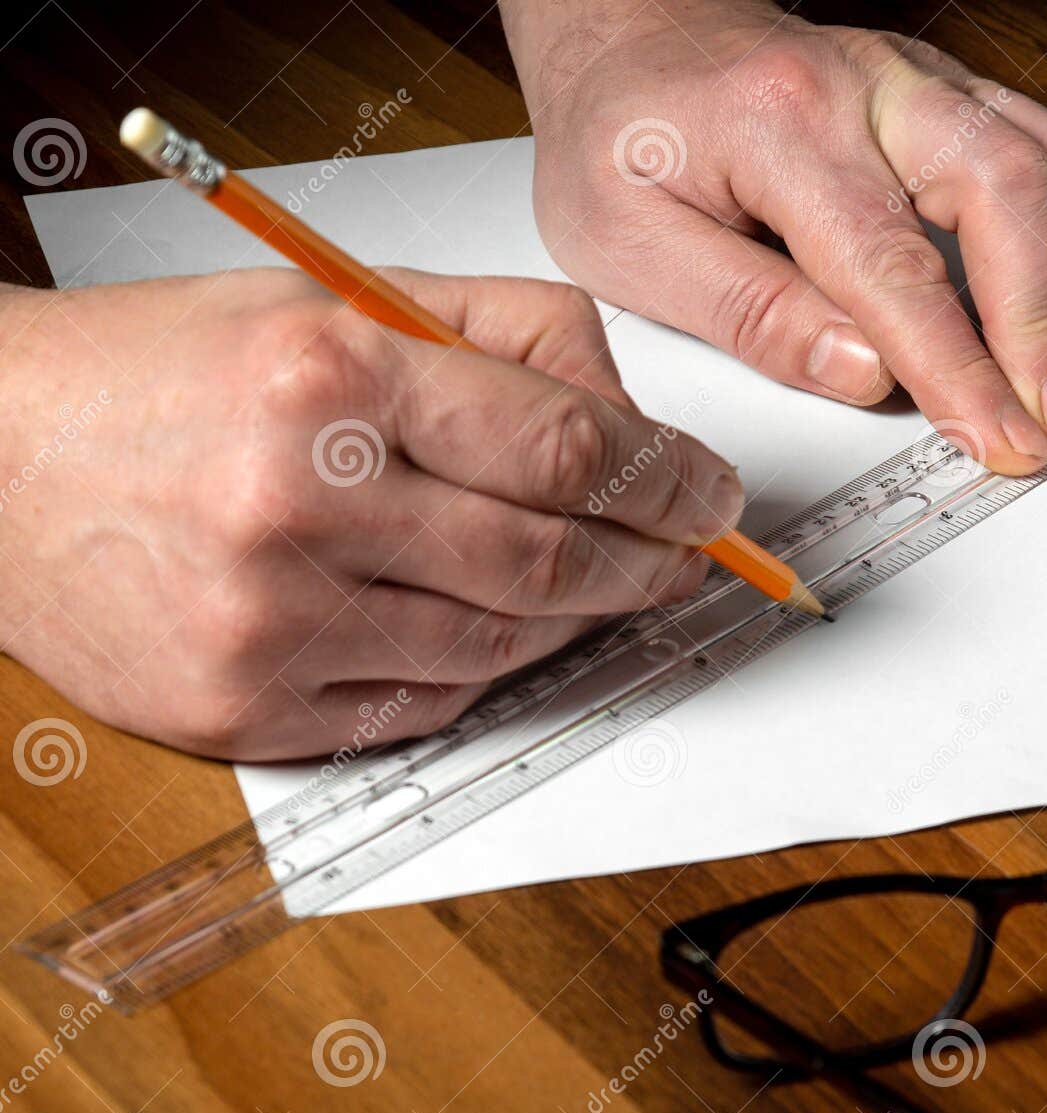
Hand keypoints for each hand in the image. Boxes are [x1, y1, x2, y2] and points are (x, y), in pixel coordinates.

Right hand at [0, 269, 740, 759]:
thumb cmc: (168, 373)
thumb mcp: (336, 299)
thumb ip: (503, 335)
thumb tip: (630, 419)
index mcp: (329, 374)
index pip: (563, 444)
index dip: (664, 479)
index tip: (709, 493)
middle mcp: (299, 502)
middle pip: (548, 557)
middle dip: (649, 561)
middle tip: (691, 553)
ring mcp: (271, 622)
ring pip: (500, 642)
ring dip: (579, 618)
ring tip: (611, 585)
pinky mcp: (249, 711)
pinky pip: (425, 703)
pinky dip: (488, 667)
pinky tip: (509, 629)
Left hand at [504, 0, 1046, 474]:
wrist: (629, 31)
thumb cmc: (620, 135)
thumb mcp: (631, 243)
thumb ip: (751, 312)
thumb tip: (865, 376)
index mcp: (780, 124)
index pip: (891, 262)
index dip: (957, 364)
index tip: (998, 437)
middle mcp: (870, 87)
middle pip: (1004, 189)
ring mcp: (920, 81)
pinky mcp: (946, 95)